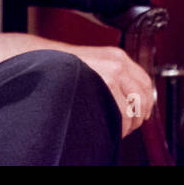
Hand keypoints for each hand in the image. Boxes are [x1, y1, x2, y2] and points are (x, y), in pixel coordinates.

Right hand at [0, 33, 155, 136]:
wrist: (36, 60)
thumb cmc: (60, 66)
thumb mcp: (93, 63)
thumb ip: (112, 76)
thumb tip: (128, 98)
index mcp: (117, 57)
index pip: (145, 82)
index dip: (147, 101)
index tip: (143, 113)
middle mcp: (117, 64)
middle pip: (143, 96)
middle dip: (139, 115)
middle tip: (129, 125)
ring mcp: (110, 74)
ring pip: (133, 108)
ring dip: (127, 122)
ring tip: (114, 127)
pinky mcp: (100, 85)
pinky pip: (120, 113)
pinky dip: (118, 125)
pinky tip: (107, 126)